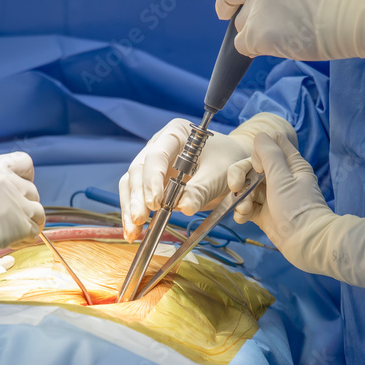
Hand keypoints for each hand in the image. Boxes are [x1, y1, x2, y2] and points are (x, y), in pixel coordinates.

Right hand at [0, 152, 45, 297]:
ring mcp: (16, 203)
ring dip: (29, 222)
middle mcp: (8, 181)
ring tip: (13, 231)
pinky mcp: (19, 225)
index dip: (24, 176)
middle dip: (23, 204)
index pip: (25, 163)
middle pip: (32, 191)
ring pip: (38, 212)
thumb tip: (1, 184)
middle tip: (8, 218)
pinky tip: (12, 242)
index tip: (17, 188)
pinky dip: (26, 238)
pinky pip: (34, 231)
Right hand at [119, 113, 296, 241]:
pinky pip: (137, 197)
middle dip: (137, 197)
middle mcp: (158, 146)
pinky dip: (134, 214)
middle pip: (138, 170)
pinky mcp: (151, 183)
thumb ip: (201, 190)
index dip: (152, 180)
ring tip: (132, 232)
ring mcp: (152, 165)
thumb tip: (182, 208)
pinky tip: (134, 232)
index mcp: (175, 133)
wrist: (234, 164)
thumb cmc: (228, 161)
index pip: (156, 155)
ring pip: (131, 184)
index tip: (155, 203)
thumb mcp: (219, 175)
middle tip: (139, 219)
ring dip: (130, 208)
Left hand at [215, 0, 364, 67]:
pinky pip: (243, 46)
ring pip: (240, 27)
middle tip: (225, 17)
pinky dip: (253, 50)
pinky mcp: (256, 34)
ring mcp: (255, 9)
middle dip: (224, 6)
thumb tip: (278, 6)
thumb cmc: (340, 0)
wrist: (347, 17)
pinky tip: (274, 49)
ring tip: (282, 38)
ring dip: (254, 34)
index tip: (232, 0)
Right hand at [227, 133, 364, 290]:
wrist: (307, 243)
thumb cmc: (296, 207)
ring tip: (244, 209)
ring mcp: (272, 197)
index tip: (257, 165)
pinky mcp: (265, 215)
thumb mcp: (282, 178)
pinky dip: (242, 211)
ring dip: (241, 197)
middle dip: (241, 177)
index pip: (271, 146)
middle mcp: (281, 178)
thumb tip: (261, 134)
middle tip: (237, 187)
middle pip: (252, 168)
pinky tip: (242, 217)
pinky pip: (248, 207)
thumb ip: (269, 154)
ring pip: (248, 188)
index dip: (258, 152)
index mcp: (291, 164)